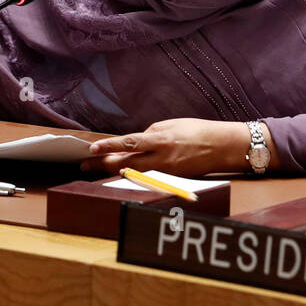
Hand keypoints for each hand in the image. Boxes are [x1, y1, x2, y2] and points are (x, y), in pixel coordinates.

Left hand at [82, 118, 247, 177]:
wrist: (221, 147)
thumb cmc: (196, 131)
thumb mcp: (171, 125)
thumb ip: (150, 133)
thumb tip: (135, 143)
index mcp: (160, 140)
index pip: (128, 144)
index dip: (108, 147)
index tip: (92, 149)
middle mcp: (161, 158)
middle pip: (125, 164)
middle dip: (102, 164)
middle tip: (85, 165)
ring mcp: (165, 172)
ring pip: (132, 174)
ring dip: (112, 172)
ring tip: (95, 170)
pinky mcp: (170, 180)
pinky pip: (146, 178)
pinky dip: (130, 176)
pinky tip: (118, 175)